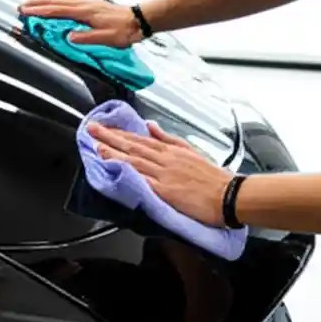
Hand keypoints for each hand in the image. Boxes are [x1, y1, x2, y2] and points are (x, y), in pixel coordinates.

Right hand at [19, 0, 142, 46]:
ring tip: (32, 0)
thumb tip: (69, 37)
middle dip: (37, 3)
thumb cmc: (124, 31)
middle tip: (22, 6)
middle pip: (56, 0)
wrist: (138, 20)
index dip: (40, 11)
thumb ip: (87, 38)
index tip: (26, 12)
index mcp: (85, 13)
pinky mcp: (91, 2)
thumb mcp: (106, 39)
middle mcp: (84, 4)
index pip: (57, 10)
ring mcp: (87, 1)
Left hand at [87, 121, 233, 227]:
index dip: (120, 132)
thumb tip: (151, 126)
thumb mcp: (192, 150)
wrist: (228, 195)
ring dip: (114, 152)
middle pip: (133, 146)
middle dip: (110, 137)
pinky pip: (143, 180)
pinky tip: (116, 169)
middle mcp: (165, 160)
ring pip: (134, 160)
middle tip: (92, 129)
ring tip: (97, 146)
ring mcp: (164, 175)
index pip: (140, 139)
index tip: (104, 126)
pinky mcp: (165, 191)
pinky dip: (128, 173)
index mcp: (171, 151)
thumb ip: (169, 138)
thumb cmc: (214, 177)